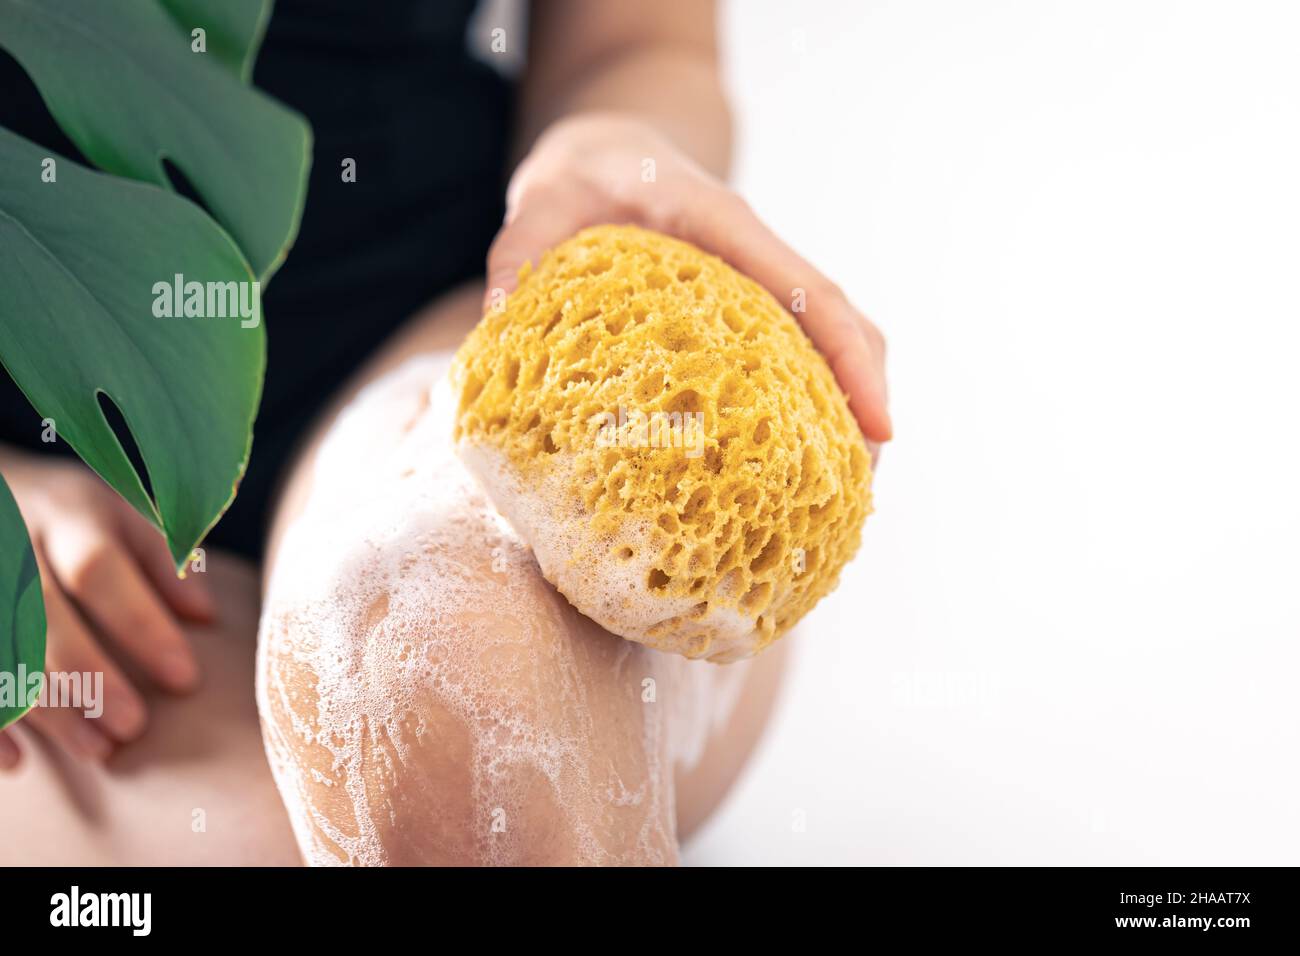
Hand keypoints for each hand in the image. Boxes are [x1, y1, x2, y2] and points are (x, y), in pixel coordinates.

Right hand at [0, 448, 213, 768]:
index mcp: (65, 514)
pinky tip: (17, 762)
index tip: (185, 679)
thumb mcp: (120, 516)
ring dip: (45, 710)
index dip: (140, 626)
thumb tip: (206, 616)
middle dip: (88, 677)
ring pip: (2, 653)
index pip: (99, 569)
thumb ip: (162, 560)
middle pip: (42, 617)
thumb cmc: (71, 516)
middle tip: (134, 727)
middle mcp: (12, 543)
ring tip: (98, 750)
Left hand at [485, 112, 891, 451]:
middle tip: (866, 484)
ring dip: (845, 405)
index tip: (879, 424)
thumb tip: (495, 317)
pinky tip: (792, 456)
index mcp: (724, 225)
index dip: (850, 359)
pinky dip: (807, 399)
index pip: (810, 293)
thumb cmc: (583, 172)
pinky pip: (794, 349)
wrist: (609, 145)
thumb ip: (519, 249)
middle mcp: (756, 255)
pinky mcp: (745, 308)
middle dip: (866, 398)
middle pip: (841, 325)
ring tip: (840, 489)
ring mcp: (756, 282)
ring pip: (828, 339)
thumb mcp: (545, 197)